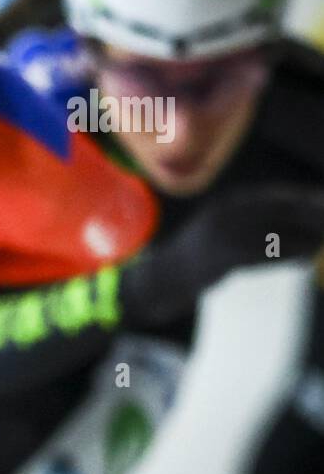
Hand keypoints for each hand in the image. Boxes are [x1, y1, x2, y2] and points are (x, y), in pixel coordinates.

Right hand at [122, 183, 323, 328]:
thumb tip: (297, 221)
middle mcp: (225, 215)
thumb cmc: (202, 255)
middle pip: (278, 211)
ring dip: (304, 238)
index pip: (275, 197)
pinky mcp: (221, 258)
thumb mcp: (225, 228)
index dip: (303, 199)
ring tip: (321, 242)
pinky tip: (303, 259)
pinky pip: (263, 254)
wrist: (164, 277)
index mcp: (228, 205)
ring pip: (275, 233)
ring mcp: (221, 236)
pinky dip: (287, 256)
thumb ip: (254, 221)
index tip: (323, 202)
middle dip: (310, 216)